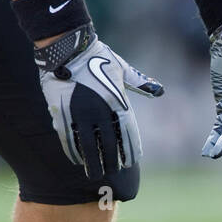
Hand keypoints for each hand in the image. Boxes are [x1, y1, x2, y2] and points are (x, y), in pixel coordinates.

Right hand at [35, 26, 162, 176]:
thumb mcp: (122, 68)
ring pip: (87, 145)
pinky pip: (69, 138)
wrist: (67, 48)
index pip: (126, 132)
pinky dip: (73, 151)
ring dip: (92, 162)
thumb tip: (159, 91)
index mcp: (116, 100)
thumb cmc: (97, 56)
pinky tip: (77, 160)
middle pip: (108, 143)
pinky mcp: (62, 113)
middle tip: (114, 172)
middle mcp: (100, 110)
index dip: (129, 149)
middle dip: (112, 160)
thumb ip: (139, 82)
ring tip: (95, 174)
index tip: (132, 162)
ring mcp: (80, 113)